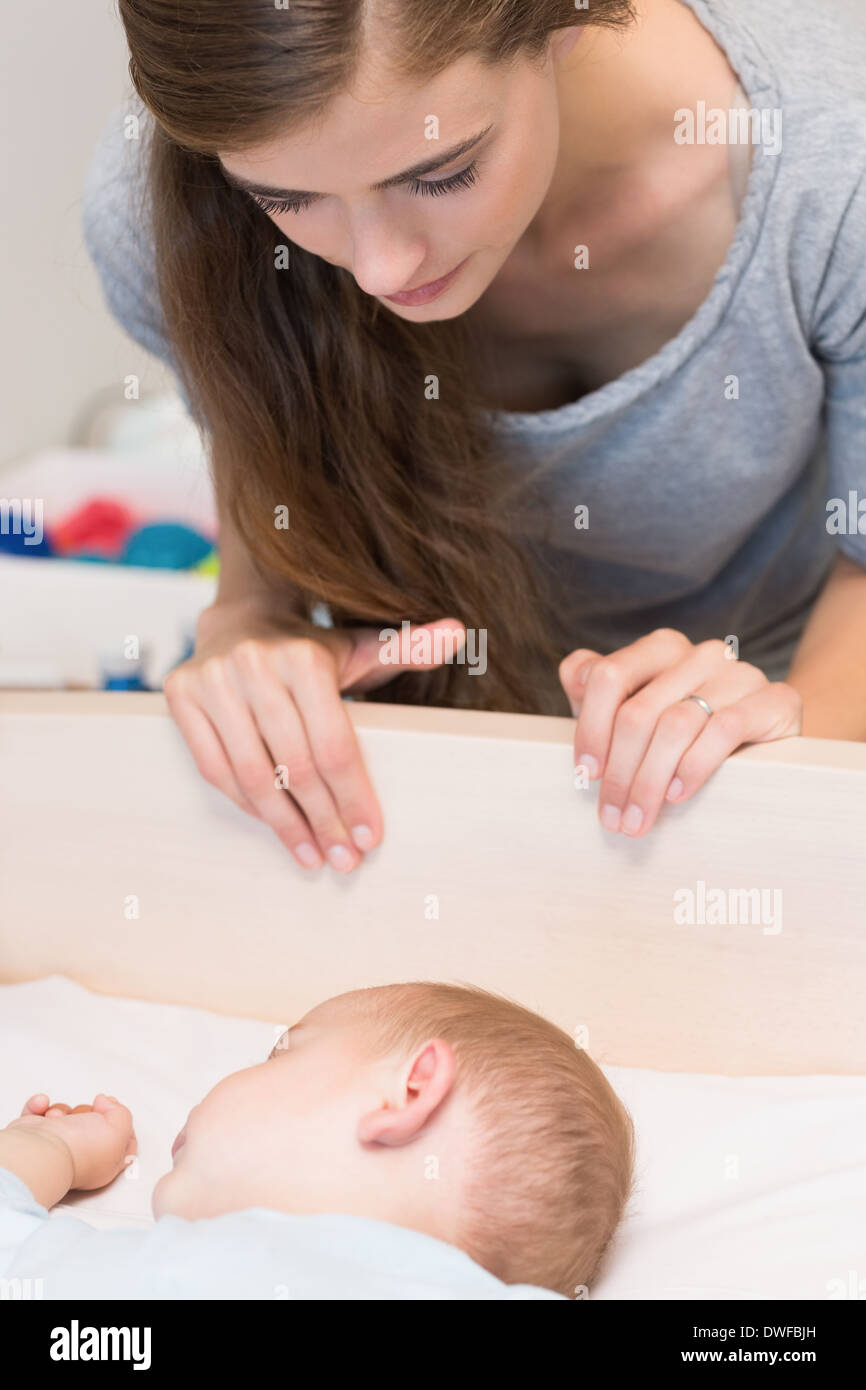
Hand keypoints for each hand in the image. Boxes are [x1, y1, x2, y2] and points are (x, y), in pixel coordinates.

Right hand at [3, 1094, 135, 1203]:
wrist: (39, 1152)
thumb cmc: (79, 1149)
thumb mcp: (120, 1130)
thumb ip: (122, 1113)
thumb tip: (105, 1103)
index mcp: (104, 1163)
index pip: (119, 1143)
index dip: (120, 1123)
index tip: (115, 1111)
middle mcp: (79, 1156)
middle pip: (91, 1123)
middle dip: (88, 1112)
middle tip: (85, 1117)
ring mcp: (56, 1146)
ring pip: (66, 1116)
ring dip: (61, 1110)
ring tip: (57, 1119)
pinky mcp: (35, 1136)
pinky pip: (40, 1112)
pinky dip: (39, 1106)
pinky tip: (43, 1108)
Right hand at [165, 603, 466, 872]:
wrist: (240, 621)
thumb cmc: (309, 650)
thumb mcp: (359, 648)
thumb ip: (407, 647)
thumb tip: (457, 635)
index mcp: (303, 658)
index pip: (334, 746)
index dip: (354, 798)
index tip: (371, 839)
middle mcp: (253, 665)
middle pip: (296, 767)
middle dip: (324, 821)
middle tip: (345, 861)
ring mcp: (211, 680)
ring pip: (252, 774)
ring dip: (285, 826)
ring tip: (312, 857)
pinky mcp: (180, 695)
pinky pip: (214, 768)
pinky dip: (246, 805)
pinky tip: (276, 828)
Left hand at [559, 629, 801, 836]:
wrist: (769, 745)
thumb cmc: (688, 736)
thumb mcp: (635, 712)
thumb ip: (595, 687)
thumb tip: (576, 674)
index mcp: (661, 649)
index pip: (608, 676)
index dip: (590, 728)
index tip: (586, 773)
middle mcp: (699, 654)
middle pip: (639, 712)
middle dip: (619, 772)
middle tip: (612, 817)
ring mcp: (739, 673)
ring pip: (676, 725)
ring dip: (649, 781)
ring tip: (639, 818)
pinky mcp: (775, 699)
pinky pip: (725, 728)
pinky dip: (695, 765)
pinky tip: (679, 794)